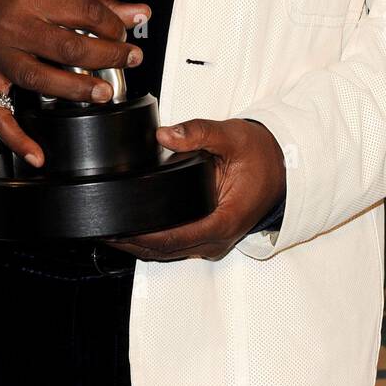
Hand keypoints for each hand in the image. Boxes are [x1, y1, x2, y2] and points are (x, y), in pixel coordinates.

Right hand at [0, 0, 150, 166]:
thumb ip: (96, 1)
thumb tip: (139, 13)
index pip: (82, 10)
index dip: (110, 24)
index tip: (123, 33)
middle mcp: (14, 28)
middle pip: (66, 46)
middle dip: (106, 55)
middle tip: (129, 59)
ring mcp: (0, 58)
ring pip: (40, 79)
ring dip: (76, 89)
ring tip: (103, 94)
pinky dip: (18, 139)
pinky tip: (38, 154)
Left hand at [102, 118, 285, 260]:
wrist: (285, 166)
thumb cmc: (263, 156)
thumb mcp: (232, 137)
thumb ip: (198, 133)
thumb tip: (165, 135)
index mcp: (224, 220)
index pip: (173, 238)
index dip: (141, 237)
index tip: (115, 230)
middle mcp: (218, 238)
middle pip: (165, 251)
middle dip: (131, 243)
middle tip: (100, 227)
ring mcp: (214, 240)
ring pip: (169, 252)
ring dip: (139, 244)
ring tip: (109, 227)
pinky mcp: (209, 234)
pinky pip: (177, 244)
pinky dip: (153, 239)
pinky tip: (134, 227)